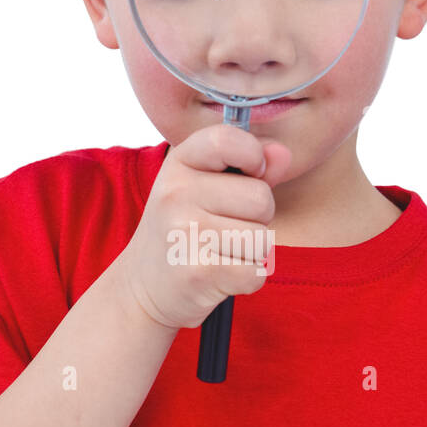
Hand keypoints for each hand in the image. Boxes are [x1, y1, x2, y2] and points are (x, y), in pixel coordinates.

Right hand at [117, 124, 291, 328]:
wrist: (142, 286)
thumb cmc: (185, 229)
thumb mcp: (207, 187)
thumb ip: (249, 168)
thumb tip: (283, 153)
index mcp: (179, 163)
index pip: (228, 139)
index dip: (253, 156)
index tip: (250, 173)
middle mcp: (176, 193)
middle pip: (261, 198)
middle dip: (258, 218)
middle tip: (226, 227)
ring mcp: (184, 232)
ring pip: (262, 239)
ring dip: (252, 252)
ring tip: (221, 252)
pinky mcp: (197, 273)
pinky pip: (256, 272)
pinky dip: (248, 278)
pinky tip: (221, 275)